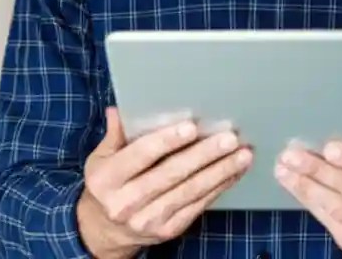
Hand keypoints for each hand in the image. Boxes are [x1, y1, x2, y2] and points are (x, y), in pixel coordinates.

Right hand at [77, 107, 252, 258]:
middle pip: (171, 174)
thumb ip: (114, 135)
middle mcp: (126, 203)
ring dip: (220, 171)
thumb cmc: (107, 185)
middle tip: (228, 138)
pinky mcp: (168, 230)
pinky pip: (198, 205)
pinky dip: (219, 187)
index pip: (140, 155)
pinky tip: (234, 172)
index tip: (191, 126)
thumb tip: (120, 109)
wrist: (105, 231)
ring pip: (190, 191)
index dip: (167, 141)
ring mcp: (148, 219)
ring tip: (241, 154)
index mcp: (106, 180)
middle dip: (204, 154)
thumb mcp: (100, 159)